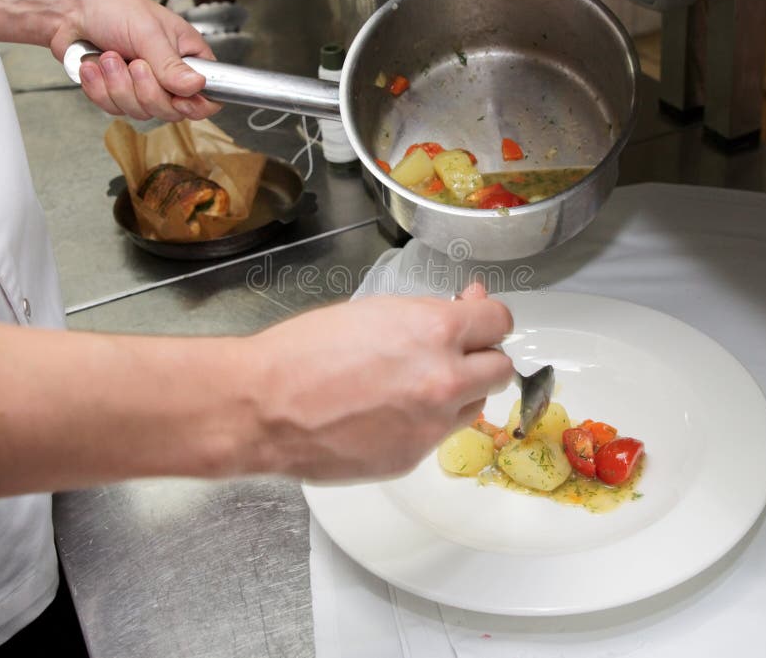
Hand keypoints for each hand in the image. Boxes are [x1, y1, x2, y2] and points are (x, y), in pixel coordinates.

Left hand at [49, 0, 221, 121]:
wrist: (67, 8)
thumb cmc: (111, 6)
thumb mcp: (148, 32)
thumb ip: (172, 65)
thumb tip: (197, 86)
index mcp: (188, 56)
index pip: (210, 94)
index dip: (197, 104)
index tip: (179, 98)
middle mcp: (169, 75)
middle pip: (172, 110)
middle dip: (146, 91)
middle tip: (135, 64)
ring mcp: (143, 86)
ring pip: (142, 112)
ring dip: (118, 86)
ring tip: (109, 57)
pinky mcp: (117, 92)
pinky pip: (115, 109)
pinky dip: (100, 88)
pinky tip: (94, 65)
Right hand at [244, 293, 513, 480]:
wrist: (263, 407)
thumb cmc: (305, 350)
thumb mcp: (374, 311)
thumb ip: (428, 314)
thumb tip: (467, 308)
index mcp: (435, 331)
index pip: (500, 322)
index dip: (487, 319)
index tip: (477, 321)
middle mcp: (444, 380)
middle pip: (501, 369)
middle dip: (481, 357)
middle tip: (454, 354)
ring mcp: (431, 425)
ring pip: (475, 405)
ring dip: (459, 392)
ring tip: (413, 385)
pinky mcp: (413, 458)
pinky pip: (439, 435)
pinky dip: (427, 422)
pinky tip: (389, 413)